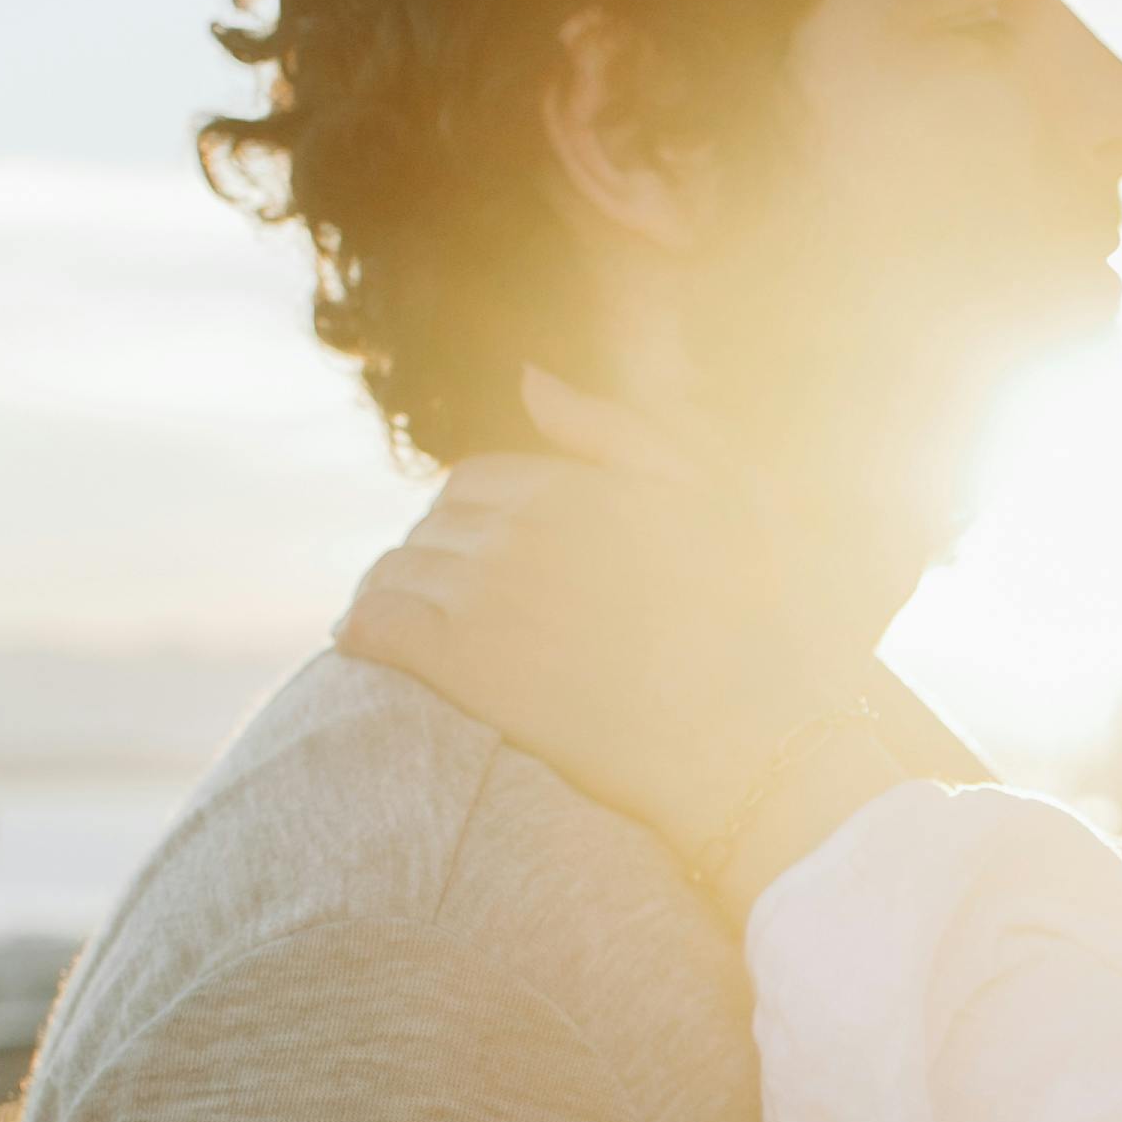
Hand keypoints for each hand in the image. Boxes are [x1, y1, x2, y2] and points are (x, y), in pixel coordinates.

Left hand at [336, 371, 904, 868]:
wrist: (761, 744)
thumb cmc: (761, 627)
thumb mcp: (720, 495)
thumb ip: (621, 431)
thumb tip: (529, 377)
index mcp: (576, 488)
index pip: (473, 483)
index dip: (467, 520)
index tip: (470, 558)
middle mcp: (524, 528)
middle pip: (430, 528)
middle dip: (429, 559)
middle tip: (432, 601)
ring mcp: (489, 593)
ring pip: (396, 573)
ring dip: (389, 595)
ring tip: (393, 627)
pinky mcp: (466, 663)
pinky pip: (378, 627)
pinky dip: (361, 633)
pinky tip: (360, 648)